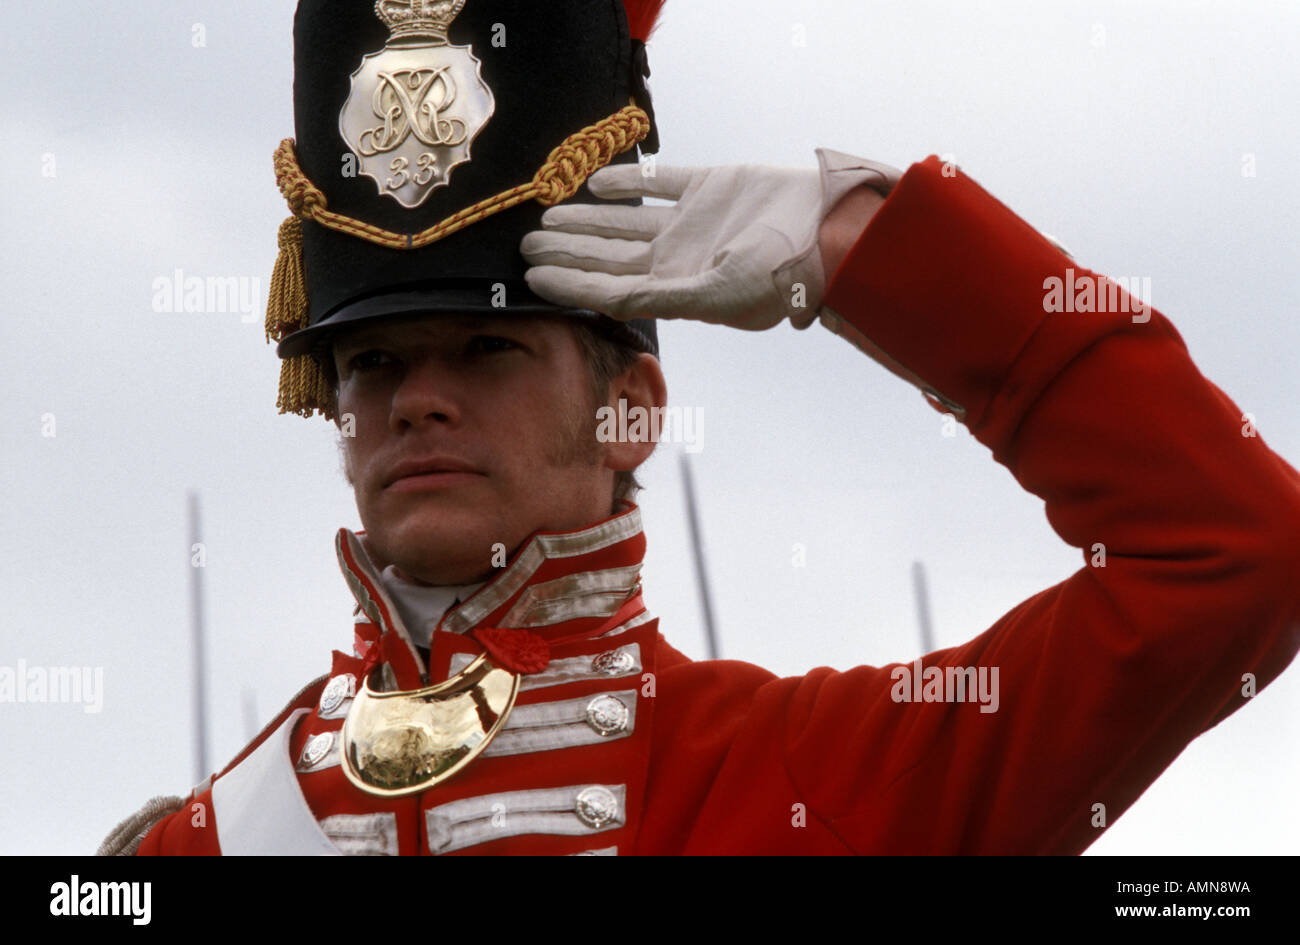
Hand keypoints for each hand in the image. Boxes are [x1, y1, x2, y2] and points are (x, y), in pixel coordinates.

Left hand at [521, 148, 901, 330]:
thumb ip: (662, 298)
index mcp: (680, 291)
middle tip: (525, 248)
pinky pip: (659, 184)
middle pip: (610, 259)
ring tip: (547, 220)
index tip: (532, 280)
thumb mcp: (717, 293)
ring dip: (587, 223)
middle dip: (568, 254)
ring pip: (625, 224)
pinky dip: (627, 182)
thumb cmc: (780, 273)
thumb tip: (610, 305)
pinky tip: (595, 185)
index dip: (570, 286)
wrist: (829, 228)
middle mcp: (680, 261)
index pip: (612, 291)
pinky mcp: (709, 188)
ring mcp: (693, 225)